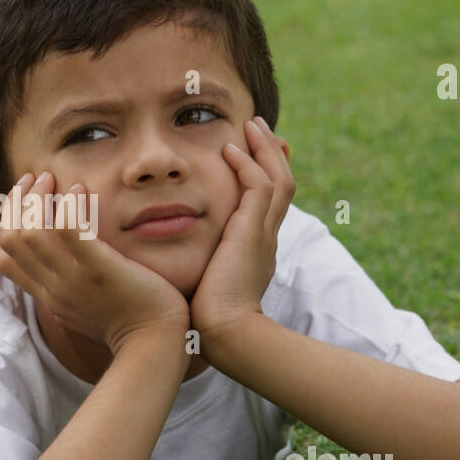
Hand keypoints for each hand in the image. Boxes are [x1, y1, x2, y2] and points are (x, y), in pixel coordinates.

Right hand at [0, 171, 189, 354]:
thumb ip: (69, 285)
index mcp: (49, 297)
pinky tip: (80, 190)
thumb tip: (62, 261)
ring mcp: (74, 280)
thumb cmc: (131, 322)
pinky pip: (69, 229)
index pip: (5, 260)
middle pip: (11, 240)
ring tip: (52, 178)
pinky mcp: (99, 270)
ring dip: (37, 197)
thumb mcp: (85, 307)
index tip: (25, 198)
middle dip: (17, 202)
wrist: (156, 344)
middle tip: (36, 178)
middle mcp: (54, 288)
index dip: (7, 224)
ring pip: (31, 231)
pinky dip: (69, 204)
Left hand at [190, 115, 295, 344]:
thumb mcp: (205, 287)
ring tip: (250, 125)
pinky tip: (228, 149)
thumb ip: (198, 271)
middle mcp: (265, 238)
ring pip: (277, 179)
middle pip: (281, 184)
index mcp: (256, 249)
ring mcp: (263, 234)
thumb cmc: (207, 320)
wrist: (225, 334)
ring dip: (264, 149)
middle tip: (260, 128)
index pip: (267, 204)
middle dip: (272, 154)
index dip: (264, 176)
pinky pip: (259, 187)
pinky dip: (247, 164)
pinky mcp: (253, 232)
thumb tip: (179, 268)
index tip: (251, 154)